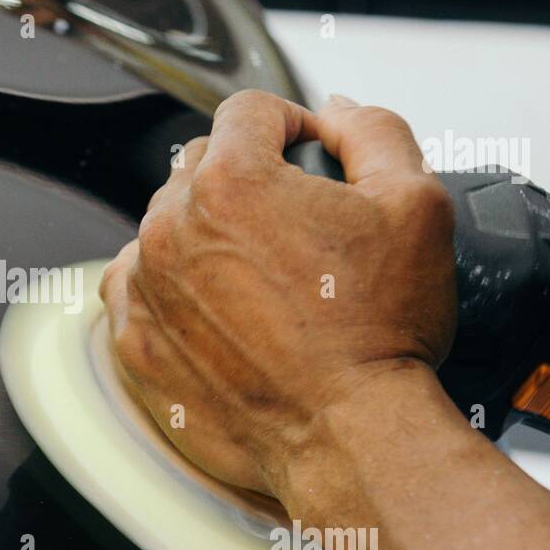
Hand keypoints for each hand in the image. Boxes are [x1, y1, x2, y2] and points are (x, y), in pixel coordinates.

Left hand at [99, 90, 456, 503]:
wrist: (350, 437)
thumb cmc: (379, 334)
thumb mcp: (414, 205)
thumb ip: (374, 134)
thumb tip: (339, 112)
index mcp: (232, 181)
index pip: (247, 112)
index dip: (289, 124)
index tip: (306, 154)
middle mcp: (173, 229)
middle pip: (201, 166)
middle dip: (247, 179)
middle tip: (294, 225)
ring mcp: (146, 288)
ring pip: (165, 227)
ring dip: (204, 235)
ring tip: (259, 275)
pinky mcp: (135, 343)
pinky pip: (139, 290)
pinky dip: (171, 291)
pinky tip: (218, 311)